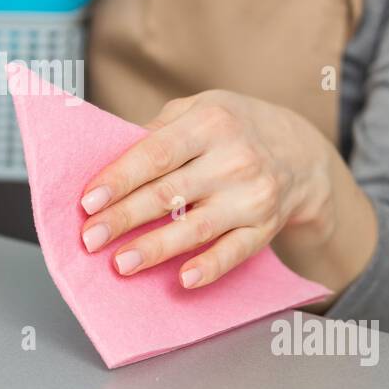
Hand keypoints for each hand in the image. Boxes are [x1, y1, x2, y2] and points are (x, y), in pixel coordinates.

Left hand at [79, 90, 348, 288]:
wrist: (300, 151)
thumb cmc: (233, 128)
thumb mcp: (197, 109)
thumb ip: (156, 131)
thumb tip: (106, 164)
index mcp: (210, 122)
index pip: (155, 154)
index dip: (119, 179)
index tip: (88, 201)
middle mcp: (234, 159)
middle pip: (168, 193)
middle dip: (124, 218)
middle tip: (90, 238)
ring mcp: (252, 196)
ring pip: (196, 227)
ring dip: (155, 248)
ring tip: (121, 263)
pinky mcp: (264, 227)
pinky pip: (234, 252)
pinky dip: (210, 267)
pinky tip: (184, 279)